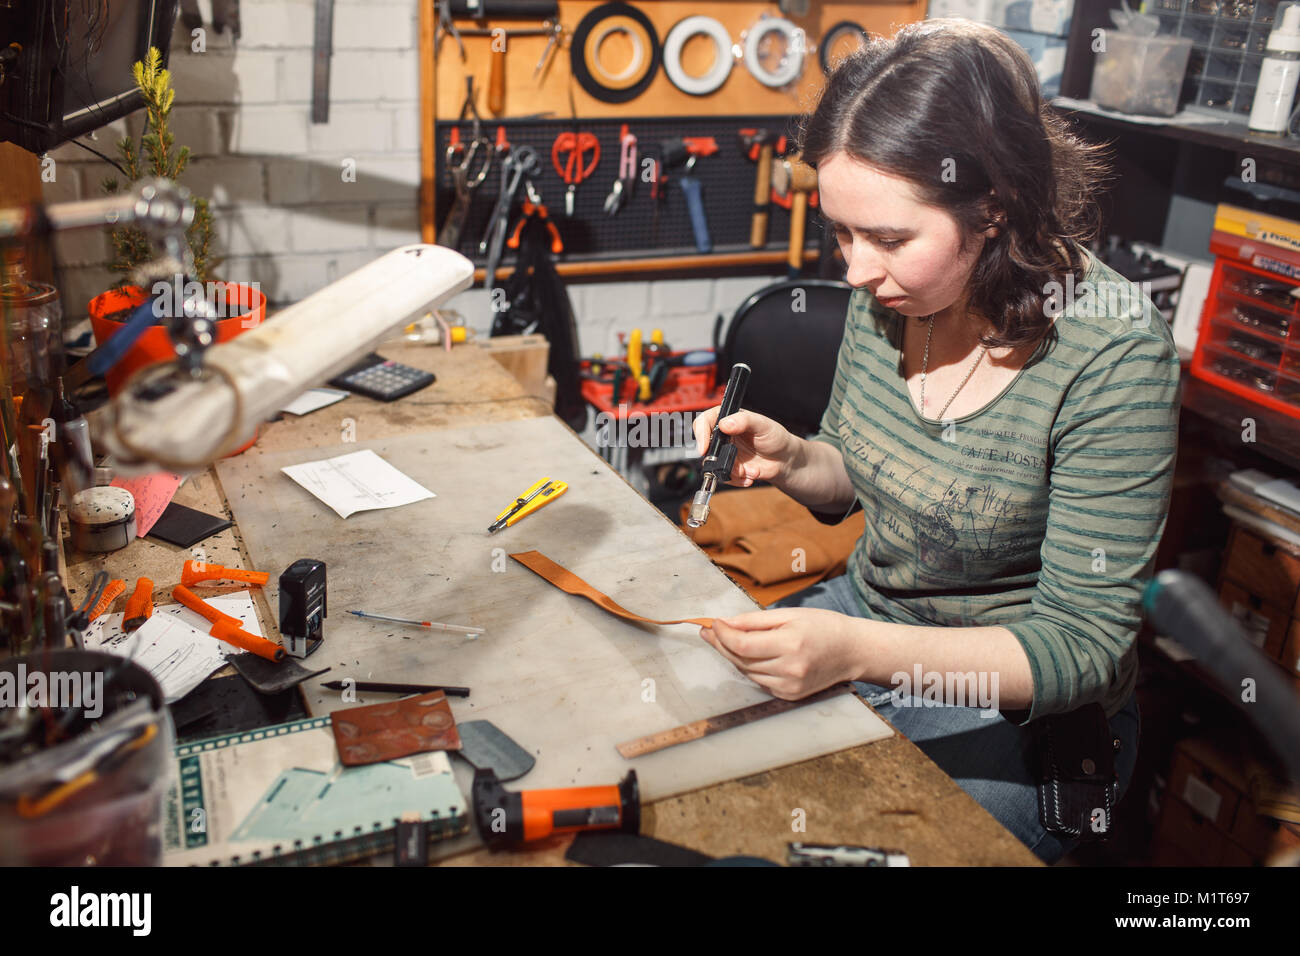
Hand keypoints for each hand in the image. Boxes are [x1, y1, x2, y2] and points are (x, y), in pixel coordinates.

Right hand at [691, 406, 798, 487]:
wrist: (784, 459)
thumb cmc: (775, 437)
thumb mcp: (762, 425)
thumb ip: (744, 421)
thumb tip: (725, 424)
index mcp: (727, 419)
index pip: (704, 421)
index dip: (701, 434)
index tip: (705, 448)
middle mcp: (723, 436)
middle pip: (705, 446)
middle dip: (717, 459)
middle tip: (734, 465)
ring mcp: (725, 453)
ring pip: (714, 465)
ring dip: (732, 471)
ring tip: (751, 470)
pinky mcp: (729, 468)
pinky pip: (724, 477)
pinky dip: (737, 479)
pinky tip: (751, 475)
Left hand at [699, 607, 866, 699]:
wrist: (852, 651)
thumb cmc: (823, 626)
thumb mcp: (790, 614)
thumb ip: (754, 621)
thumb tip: (724, 624)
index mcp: (790, 645)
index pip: (742, 645)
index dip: (722, 635)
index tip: (713, 624)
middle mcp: (790, 670)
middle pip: (741, 660)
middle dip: (721, 644)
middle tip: (710, 631)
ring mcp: (789, 686)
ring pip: (747, 672)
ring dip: (734, 656)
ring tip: (727, 639)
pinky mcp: (789, 695)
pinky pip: (759, 680)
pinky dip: (750, 667)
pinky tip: (751, 655)